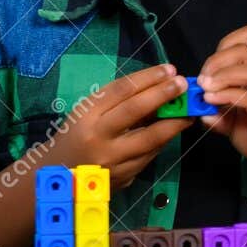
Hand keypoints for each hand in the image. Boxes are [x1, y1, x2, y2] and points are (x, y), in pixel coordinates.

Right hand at [44, 64, 192, 189]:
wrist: (58, 177)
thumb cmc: (75, 138)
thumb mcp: (87, 115)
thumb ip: (117, 103)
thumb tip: (157, 88)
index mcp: (86, 116)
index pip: (120, 91)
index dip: (148, 78)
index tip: (169, 69)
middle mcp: (98, 138)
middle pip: (135, 111)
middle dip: (163, 95)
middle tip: (182, 85)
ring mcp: (111, 160)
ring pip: (150, 139)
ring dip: (174, 123)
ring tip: (189, 111)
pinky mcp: (123, 177)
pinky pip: (149, 156)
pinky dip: (163, 141)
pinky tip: (174, 131)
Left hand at [197, 25, 246, 180]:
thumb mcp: (237, 122)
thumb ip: (220, 110)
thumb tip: (198, 105)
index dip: (224, 48)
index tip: (209, 70)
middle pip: (245, 50)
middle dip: (216, 61)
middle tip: (203, 80)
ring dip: (221, 76)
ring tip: (206, 89)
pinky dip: (226, 95)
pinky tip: (212, 100)